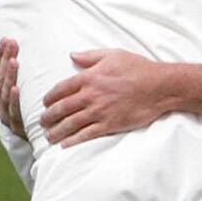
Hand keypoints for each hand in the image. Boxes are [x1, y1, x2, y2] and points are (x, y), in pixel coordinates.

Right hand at [0, 37, 24, 138]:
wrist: (38, 140)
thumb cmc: (24, 111)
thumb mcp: (9, 92)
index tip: (6, 39)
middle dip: (4, 60)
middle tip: (11, 43)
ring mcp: (7, 116)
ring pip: (4, 94)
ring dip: (9, 77)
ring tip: (13, 61)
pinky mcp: (18, 127)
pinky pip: (14, 112)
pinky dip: (14, 100)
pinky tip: (16, 88)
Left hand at [40, 49, 167, 147]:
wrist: (159, 87)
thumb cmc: (138, 68)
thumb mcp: (112, 54)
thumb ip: (89, 56)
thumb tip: (72, 55)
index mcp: (89, 77)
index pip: (61, 89)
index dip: (49, 97)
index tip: (44, 103)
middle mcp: (90, 95)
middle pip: (62, 108)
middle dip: (48, 117)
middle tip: (42, 122)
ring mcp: (99, 112)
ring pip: (70, 124)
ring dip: (56, 131)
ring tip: (49, 137)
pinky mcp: (109, 125)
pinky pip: (86, 135)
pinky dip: (73, 141)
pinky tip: (65, 146)